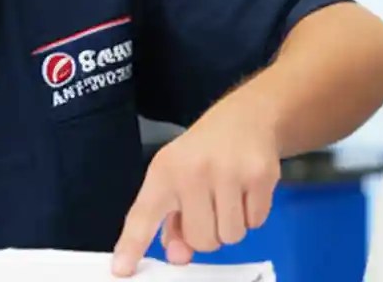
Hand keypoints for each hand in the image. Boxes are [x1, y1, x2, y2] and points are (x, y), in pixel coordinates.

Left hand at [111, 100, 280, 276]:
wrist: (246, 116)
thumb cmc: (203, 153)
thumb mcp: (176, 177)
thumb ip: (171, 221)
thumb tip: (179, 256)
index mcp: (164, 172)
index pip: (144, 215)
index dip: (132, 245)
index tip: (122, 270)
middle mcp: (193, 171)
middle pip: (201, 241)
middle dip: (207, 233)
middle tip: (209, 206)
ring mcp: (229, 172)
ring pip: (230, 236)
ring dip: (231, 225)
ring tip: (228, 196)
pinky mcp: (260, 175)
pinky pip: (255, 223)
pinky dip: (252, 214)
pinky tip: (246, 189)